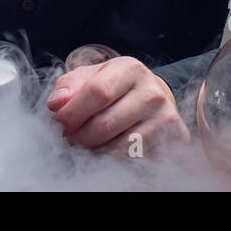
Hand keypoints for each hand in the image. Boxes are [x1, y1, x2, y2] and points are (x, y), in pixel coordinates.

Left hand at [46, 56, 188, 152]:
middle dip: (79, 136)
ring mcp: (166, 118)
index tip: (58, 123)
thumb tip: (56, 104)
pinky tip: (108, 151)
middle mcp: (152, 92)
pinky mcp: (173, 140)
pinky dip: (114, 161)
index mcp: (130, 69)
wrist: (153, 100)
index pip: (98, 92)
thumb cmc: (115, 88)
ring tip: (87, 144)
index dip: (72, 112)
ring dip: (95, 151)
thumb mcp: (91, 77)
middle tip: (70, 138)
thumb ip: (69, 86)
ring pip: (119, 148)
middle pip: (105, 124)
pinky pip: (135, 161)